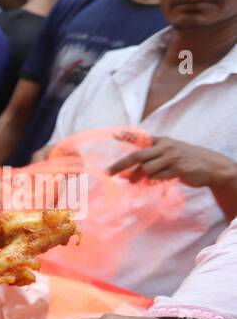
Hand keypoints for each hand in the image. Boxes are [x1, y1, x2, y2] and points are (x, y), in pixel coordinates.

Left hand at [107, 136, 236, 188]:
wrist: (211, 166)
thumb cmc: (185, 160)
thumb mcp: (170, 152)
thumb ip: (152, 158)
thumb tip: (129, 173)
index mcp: (162, 141)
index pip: (141, 137)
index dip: (127, 136)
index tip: (113, 135)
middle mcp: (165, 147)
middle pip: (137, 156)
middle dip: (120, 165)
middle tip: (108, 173)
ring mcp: (172, 158)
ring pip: (146, 169)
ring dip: (137, 178)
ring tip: (134, 182)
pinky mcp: (178, 169)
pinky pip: (157, 177)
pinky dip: (152, 182)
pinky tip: (152, 182)